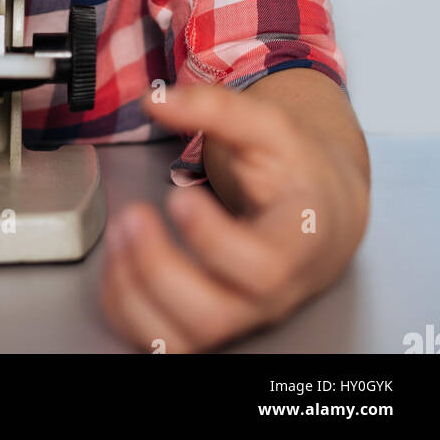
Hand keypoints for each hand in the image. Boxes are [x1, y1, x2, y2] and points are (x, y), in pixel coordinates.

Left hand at [100, 81, 369, 352]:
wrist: (321, 211)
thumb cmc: (298, 172)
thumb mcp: (270, 126)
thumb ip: (216, 108)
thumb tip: (158, 100)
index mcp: (297, 243)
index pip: (263, 268)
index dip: (213, 240)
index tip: (180, 195)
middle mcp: (269, 294)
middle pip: (214, 315)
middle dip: (159, 269)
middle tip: (134, 215)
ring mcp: (239, 314)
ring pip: (184, 339)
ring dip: (135, 293)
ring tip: (119, 235)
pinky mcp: (209, 321)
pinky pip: (163, 340)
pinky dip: (127, 307)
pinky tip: (118, 260)